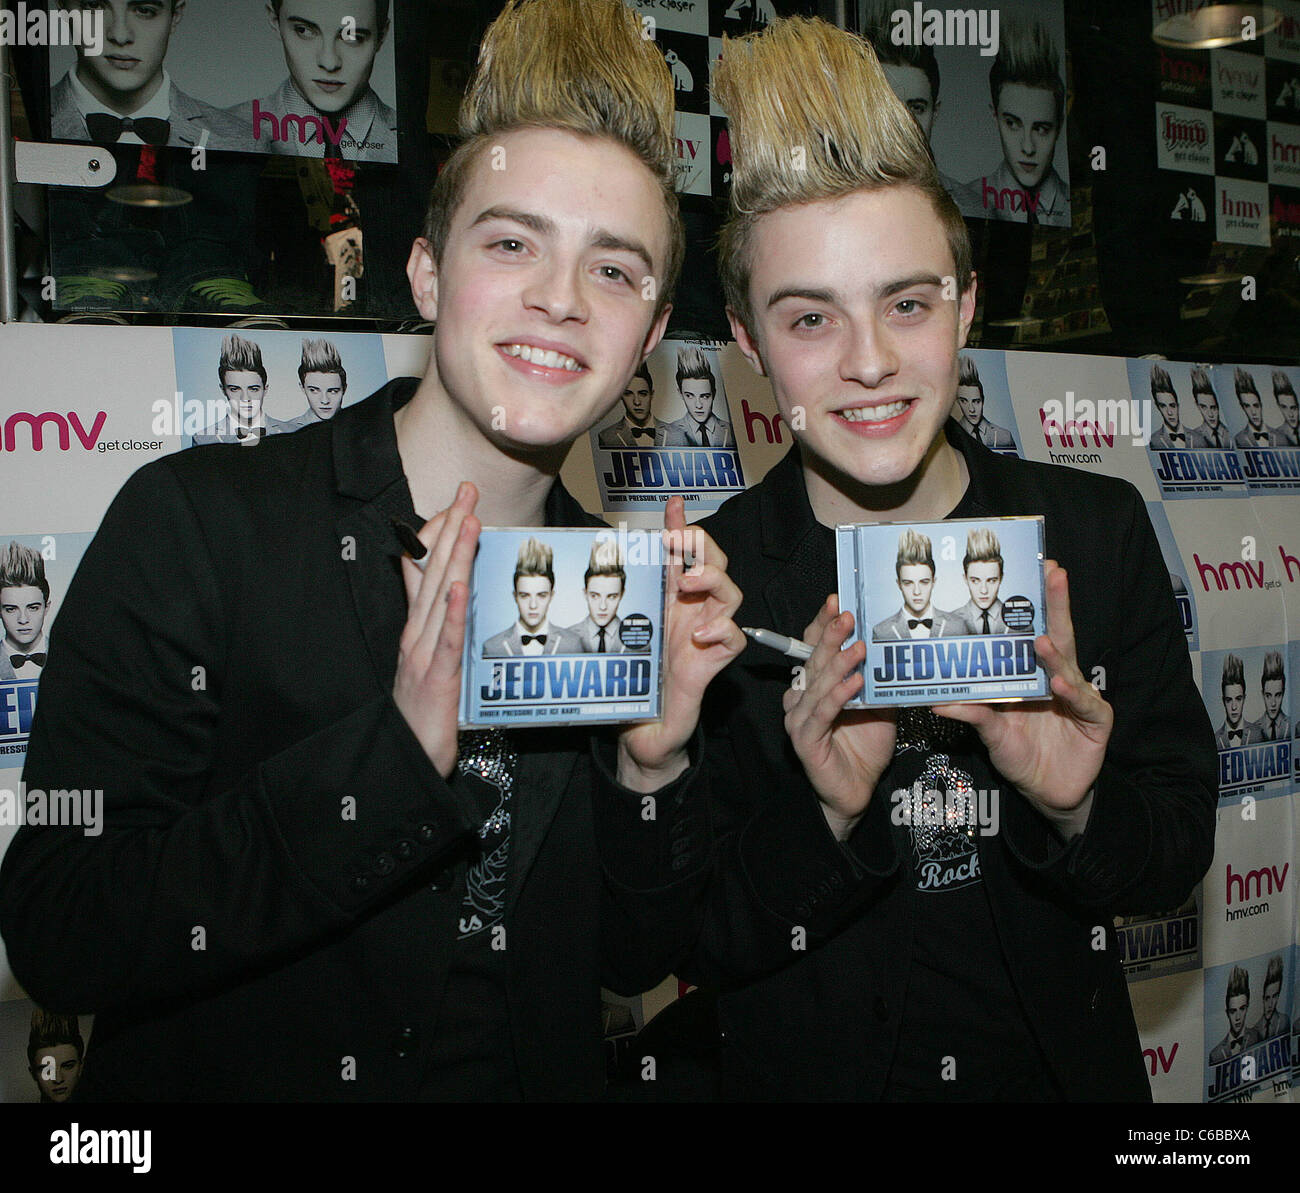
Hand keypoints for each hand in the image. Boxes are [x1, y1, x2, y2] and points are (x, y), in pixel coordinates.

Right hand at [393, 482, 480, 777]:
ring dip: (454, 557)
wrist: (405, 763)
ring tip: (467, 521)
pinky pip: (446, 640)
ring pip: (440, 596)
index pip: (422, 573)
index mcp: (415, 632)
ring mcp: (424, 655)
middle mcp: (416, 636)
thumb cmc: (422, 719)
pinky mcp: (438, 679)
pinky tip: (458, 586)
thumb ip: (438, 635)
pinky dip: (451, 612)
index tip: (453, 505)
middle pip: (432, 573)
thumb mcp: (428, 667)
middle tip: (466, 492)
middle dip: (449, 529)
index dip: (435, 537)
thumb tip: (455, 605)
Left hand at [617, 496, 745, 791]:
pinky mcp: (715, 662)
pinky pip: (734, 637)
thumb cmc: (633, 681)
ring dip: (711, 580)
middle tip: (679, 547)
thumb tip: (605, 566)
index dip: (681, 528)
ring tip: (687, 582)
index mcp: (670, 600)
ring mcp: (706, 635)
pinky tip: (698, 634)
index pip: (682, 556)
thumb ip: (620, 602)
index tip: (673, 505)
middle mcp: (692, 612)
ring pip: (731, 594)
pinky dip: (721, 629)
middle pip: (715, 565)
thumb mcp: (620, 633)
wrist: (642, 728)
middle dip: (702, 549)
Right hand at [783, 595, 895, 838]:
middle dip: (831, 635)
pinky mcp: (804, 739)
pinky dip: (838, 695)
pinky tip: (855, 682)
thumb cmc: (864, 746)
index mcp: (816, 685)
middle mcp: (802, 697)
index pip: (814, 648)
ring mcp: (800, 718)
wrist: (856, 791)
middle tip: (847, 616)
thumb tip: (896, 649)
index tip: (838, 601)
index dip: (823, 624)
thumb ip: (879, 680)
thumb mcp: (878, 705)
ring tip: (858, 648)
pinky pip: (822, 713)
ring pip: (817, 685)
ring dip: (839, 664)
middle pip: (814, 660)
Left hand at [934, 562, 1111, 818]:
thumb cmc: (1021, 754)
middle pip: (1059, 634)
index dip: (1037, 602)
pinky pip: (1083, 702)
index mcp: (1034, 674)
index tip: (1035, 568)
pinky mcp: (1097, 719)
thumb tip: (936, 700)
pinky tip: (1060, 684)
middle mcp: (1059, 678)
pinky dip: (1071, 693)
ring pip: (1068, 667)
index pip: (1035, 631)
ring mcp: (1080, 696)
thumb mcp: (991, 732)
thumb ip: (971, 714)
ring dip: (1053, 654)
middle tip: (1053, 572)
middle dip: (1056, 603)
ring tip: (1041, 640)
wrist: (1047, 792)